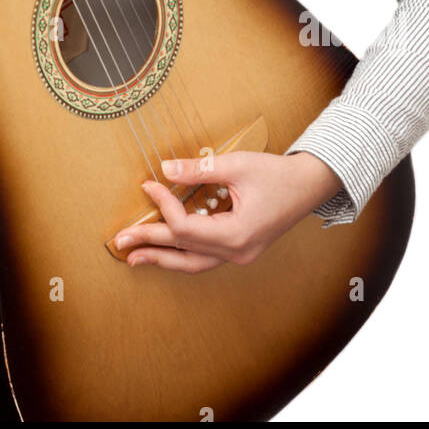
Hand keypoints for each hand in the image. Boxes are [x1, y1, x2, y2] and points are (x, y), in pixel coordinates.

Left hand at [113, 150, 344, 272]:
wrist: (309, 185)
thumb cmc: (277, 174)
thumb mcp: (237, 165)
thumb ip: (200, 170)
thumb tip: (165, 169)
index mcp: (237, 234)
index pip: (186, 227)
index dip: (163, 206)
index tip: (148, 185)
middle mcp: (237, 252)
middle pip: (184, 252)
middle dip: (150, 246)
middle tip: (119, 242)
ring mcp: (240, 255)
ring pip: (193, 263)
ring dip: (163, 259)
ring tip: (135, 258)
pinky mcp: (240, 250)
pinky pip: (205, 257)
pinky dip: (182, 252)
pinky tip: (165, 249)